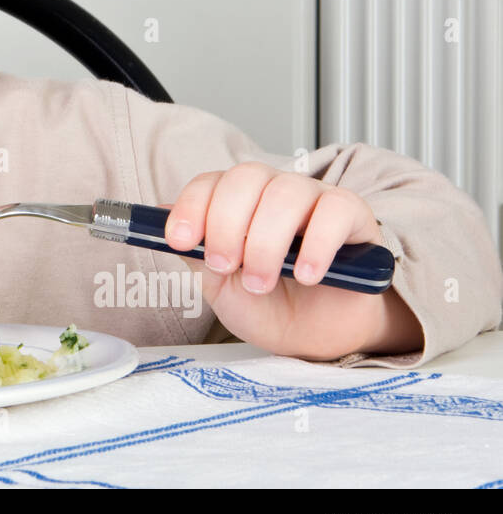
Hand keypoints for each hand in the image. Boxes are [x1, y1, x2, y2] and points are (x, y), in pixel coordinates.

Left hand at [163, 163, 416, 359]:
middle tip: (224, 266)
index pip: (210, 182)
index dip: (191, 206)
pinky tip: (307, 274)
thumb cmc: (269, 306)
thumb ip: (195, 253)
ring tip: (261, 281)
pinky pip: (335, 210)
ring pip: (287, 192)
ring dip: (266, 240)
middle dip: (226, 223)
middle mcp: (273, 191)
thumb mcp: (221, 287)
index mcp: (237, 202)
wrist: (318, 336)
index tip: (179, 240)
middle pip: (246, 177)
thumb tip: (161, 215)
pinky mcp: (353, 216)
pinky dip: (318, 243)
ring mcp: (314, 199)